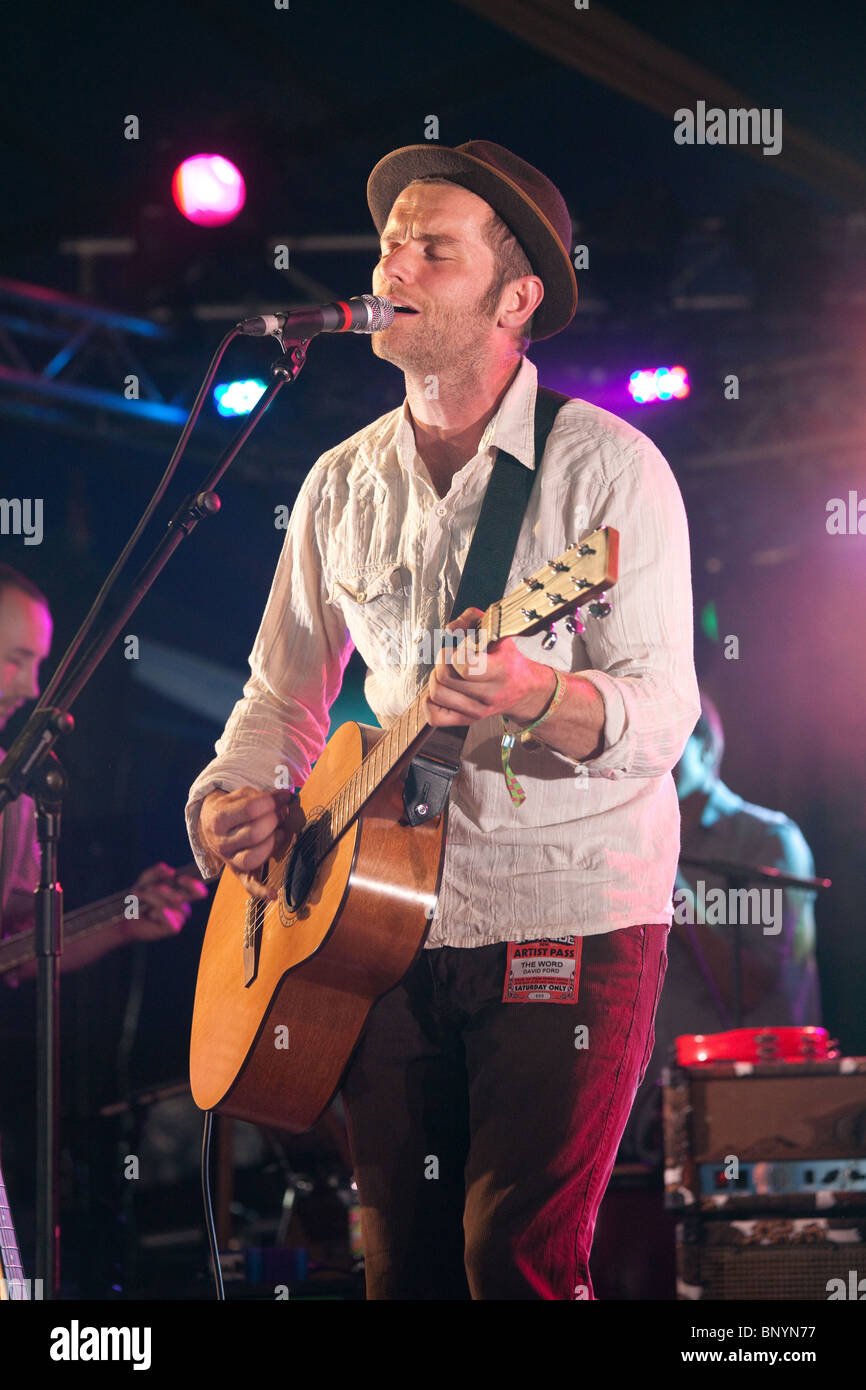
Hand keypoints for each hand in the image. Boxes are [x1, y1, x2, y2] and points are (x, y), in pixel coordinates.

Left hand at [127, 862, 208, 940]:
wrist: (127, 916)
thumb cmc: (139, 897)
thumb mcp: (145, 880)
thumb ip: (156, 872)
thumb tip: (171, 870)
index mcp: (182, 893)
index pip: (198, 890)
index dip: (193, 885)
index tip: (180, 879)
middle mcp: (184, 906)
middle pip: (185, 897)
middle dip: (166, 891)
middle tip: (151, 888)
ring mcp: (180, 918)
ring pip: (175, 907)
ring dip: (156, 900)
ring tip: (142, 898)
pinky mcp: (173, 929)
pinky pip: (173, 921)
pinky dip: (162, 915)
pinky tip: (151, 913)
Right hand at [199, 786, 302, 901]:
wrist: (211, 824)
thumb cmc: (232, 808)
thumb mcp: (241, 796)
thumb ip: (263, 796)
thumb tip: (287, 797)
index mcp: (218, 819)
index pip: (250, 810)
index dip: (271, 802)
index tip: (284, 797)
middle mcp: (220, 842)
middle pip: (254, 834)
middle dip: (274, 820)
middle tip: (282, 813)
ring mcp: (229, 860)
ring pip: (252, 858)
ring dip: (273, 843)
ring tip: (282, 831)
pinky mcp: (238, 872)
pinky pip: (249, 885)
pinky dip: (262, 891)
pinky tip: (274, 894)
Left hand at [422, 607, 555, 728]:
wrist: (524, 690)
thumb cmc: (509, 660)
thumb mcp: (498, 632)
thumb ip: (472, 619)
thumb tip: (450, 628)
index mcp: (500, 671)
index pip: (465, 666)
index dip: (456, 653)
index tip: (462, 648)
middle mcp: (489, 694)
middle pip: (444, 677)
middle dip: (442, 660)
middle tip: (452, 656)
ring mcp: (477, 710)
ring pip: (436, 694)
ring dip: (436, 678)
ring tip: (448, 671)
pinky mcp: (467, 720)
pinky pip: (434, 716)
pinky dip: (430, 701)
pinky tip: (443, 689)